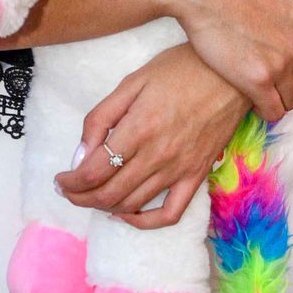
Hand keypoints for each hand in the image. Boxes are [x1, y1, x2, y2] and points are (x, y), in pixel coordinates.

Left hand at [56, 42, 246, 228]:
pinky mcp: (198, 175)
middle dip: (80, 198)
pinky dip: (145, 222)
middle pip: (108, 193)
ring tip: (91, 197)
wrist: (232, 73)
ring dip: (104, 207)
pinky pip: (170, 213)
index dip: (70, 182)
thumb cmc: (179, 69)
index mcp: (138, 128)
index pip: (93, 171)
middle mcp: (157, 155)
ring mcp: (179, 169)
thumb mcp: (132, 82)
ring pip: (132, 204)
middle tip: (68, 191)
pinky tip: (127, 214)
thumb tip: (81, 154)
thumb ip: (101, 118)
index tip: (60, 180)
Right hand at [170, 0, 292, 121]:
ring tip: (259, 94)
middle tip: (270, 86)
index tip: (285, 70)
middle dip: (290, 88)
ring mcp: (281, 64)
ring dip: (277, 101)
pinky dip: (264, 111)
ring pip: (291, 101)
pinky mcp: (257, 80)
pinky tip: (250, 101)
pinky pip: (272, 111)